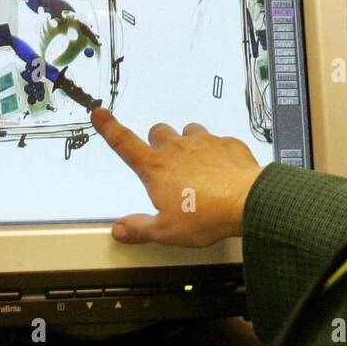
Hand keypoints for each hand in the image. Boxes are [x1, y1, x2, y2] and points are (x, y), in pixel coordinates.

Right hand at [91, 108, 263, 246]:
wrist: (246, 201)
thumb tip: (119, 229)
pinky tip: (223, 171)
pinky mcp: (227, 143)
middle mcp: (177, 148)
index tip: (100, 113)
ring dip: (188, 143)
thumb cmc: (204, 216)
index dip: (109, 128)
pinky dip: (217, 153)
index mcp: (156, 168)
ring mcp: (204, 142)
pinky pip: (218, 141)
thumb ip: (140, 228)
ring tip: (197, 166)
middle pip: (158, 131)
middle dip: (159, 141)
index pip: (124, 143)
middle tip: (167, 163)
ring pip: (189, 131)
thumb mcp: (166, 231)